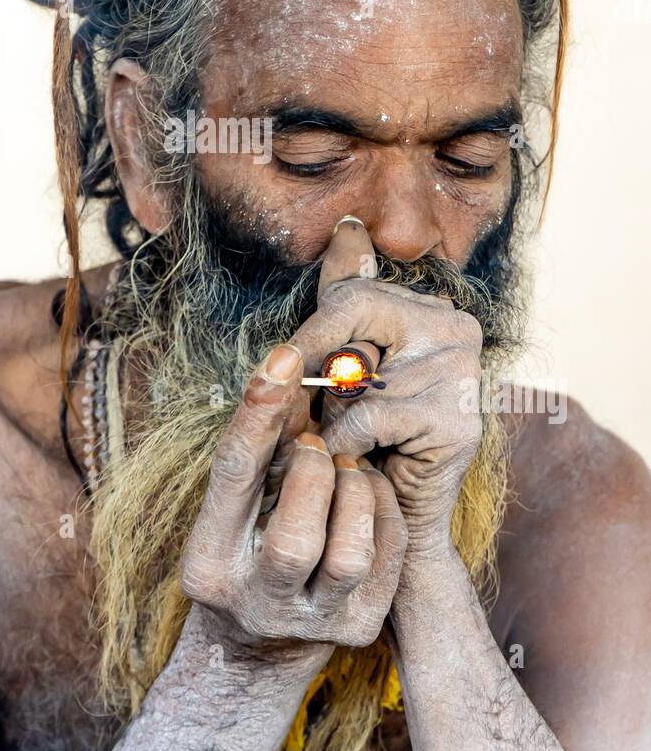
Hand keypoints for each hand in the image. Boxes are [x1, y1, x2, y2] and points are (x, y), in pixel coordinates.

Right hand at [179, 343, 407, 652]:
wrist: (262, 642)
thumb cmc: (245, 545)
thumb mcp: (238, 499)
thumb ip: (263, 443)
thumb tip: (288, 367)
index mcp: (208, 562)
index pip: (233, 479)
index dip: (258, 414)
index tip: (284, 357)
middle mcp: (256, 601)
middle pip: (295, 540)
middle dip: (313, 476)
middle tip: (316, 444)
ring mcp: (312, 621)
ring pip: (350, 556)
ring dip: (355, 494)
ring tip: (346, 468)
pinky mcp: (358, 626)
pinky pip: (388, 556)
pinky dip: (383, 508)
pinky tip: (368, 488)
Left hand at [290, 216, 483, 561]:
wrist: (391, 524)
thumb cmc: (362, 439)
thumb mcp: (346, 360)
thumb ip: (348, 292)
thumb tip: (350, 226)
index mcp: (430, 310)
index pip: (354, 294)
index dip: (312, 334)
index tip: (287, 364)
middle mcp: (456, 330)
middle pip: (354, 325)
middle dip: (321, 376)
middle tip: (320, 411)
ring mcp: (463, 374)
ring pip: (355, 377)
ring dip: (332, 418)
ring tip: (345, 441)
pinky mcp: (457, 422)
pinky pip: (367, 417)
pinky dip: (345, 444)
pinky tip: (357, 460)